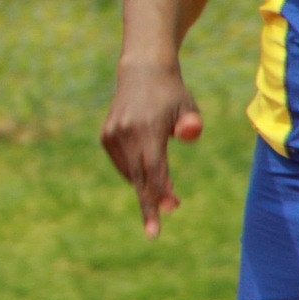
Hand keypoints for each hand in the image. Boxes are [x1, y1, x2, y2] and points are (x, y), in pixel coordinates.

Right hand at [100, 64, 203, 237]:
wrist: (142, 72)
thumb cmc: (172, 95)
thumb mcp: (188, 107)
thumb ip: (191, 123)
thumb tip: (189, 135)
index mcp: (147, 127)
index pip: (154, 168)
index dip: (159, 194)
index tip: (162, 218)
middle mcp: (125, 131)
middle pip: (139, 177)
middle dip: (151, 201)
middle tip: (158, 227)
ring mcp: (113, 134)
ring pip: (131, 173)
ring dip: (147, 187)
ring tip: (169, 196)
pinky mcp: (106, 136)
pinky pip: (123, 165)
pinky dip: (136, 174)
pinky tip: (150, 171)